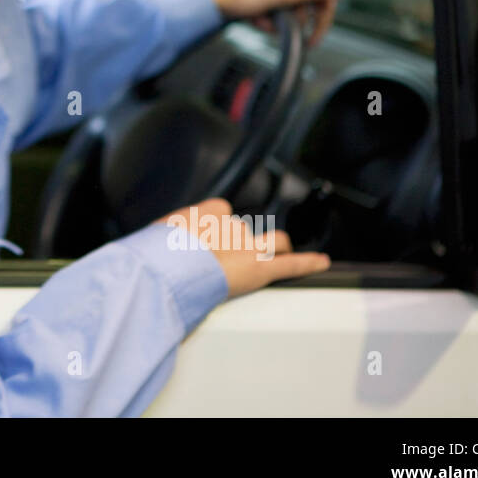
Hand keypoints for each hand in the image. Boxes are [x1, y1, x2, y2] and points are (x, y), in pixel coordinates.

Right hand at [156, 198, 330, 297]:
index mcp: (207, 212)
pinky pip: (292, 263)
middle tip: (227, 256)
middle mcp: (231, 224)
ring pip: (273, 240)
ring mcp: (249, 245)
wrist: (170, 264)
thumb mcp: (156, 234)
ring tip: (279, 253)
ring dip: (276, 246)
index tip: (211, 237)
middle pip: (244, 228)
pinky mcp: (263, 266)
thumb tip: (155, 245)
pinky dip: (308, 262)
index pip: (221, 210)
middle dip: (240, 240)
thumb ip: (165, 235)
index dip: (219, 224)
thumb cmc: (158, 251)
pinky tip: (322, 262)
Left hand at [203, 0, 345, 48]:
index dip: (322, 20)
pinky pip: (271, 18)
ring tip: (261, 18)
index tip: (314, 38)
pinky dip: (264, 22)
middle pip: (304, 11)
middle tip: (279, 23)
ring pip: (287, 18)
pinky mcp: (260, 1)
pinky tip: (253, 19)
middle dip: (291, 22)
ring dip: (275, 24)